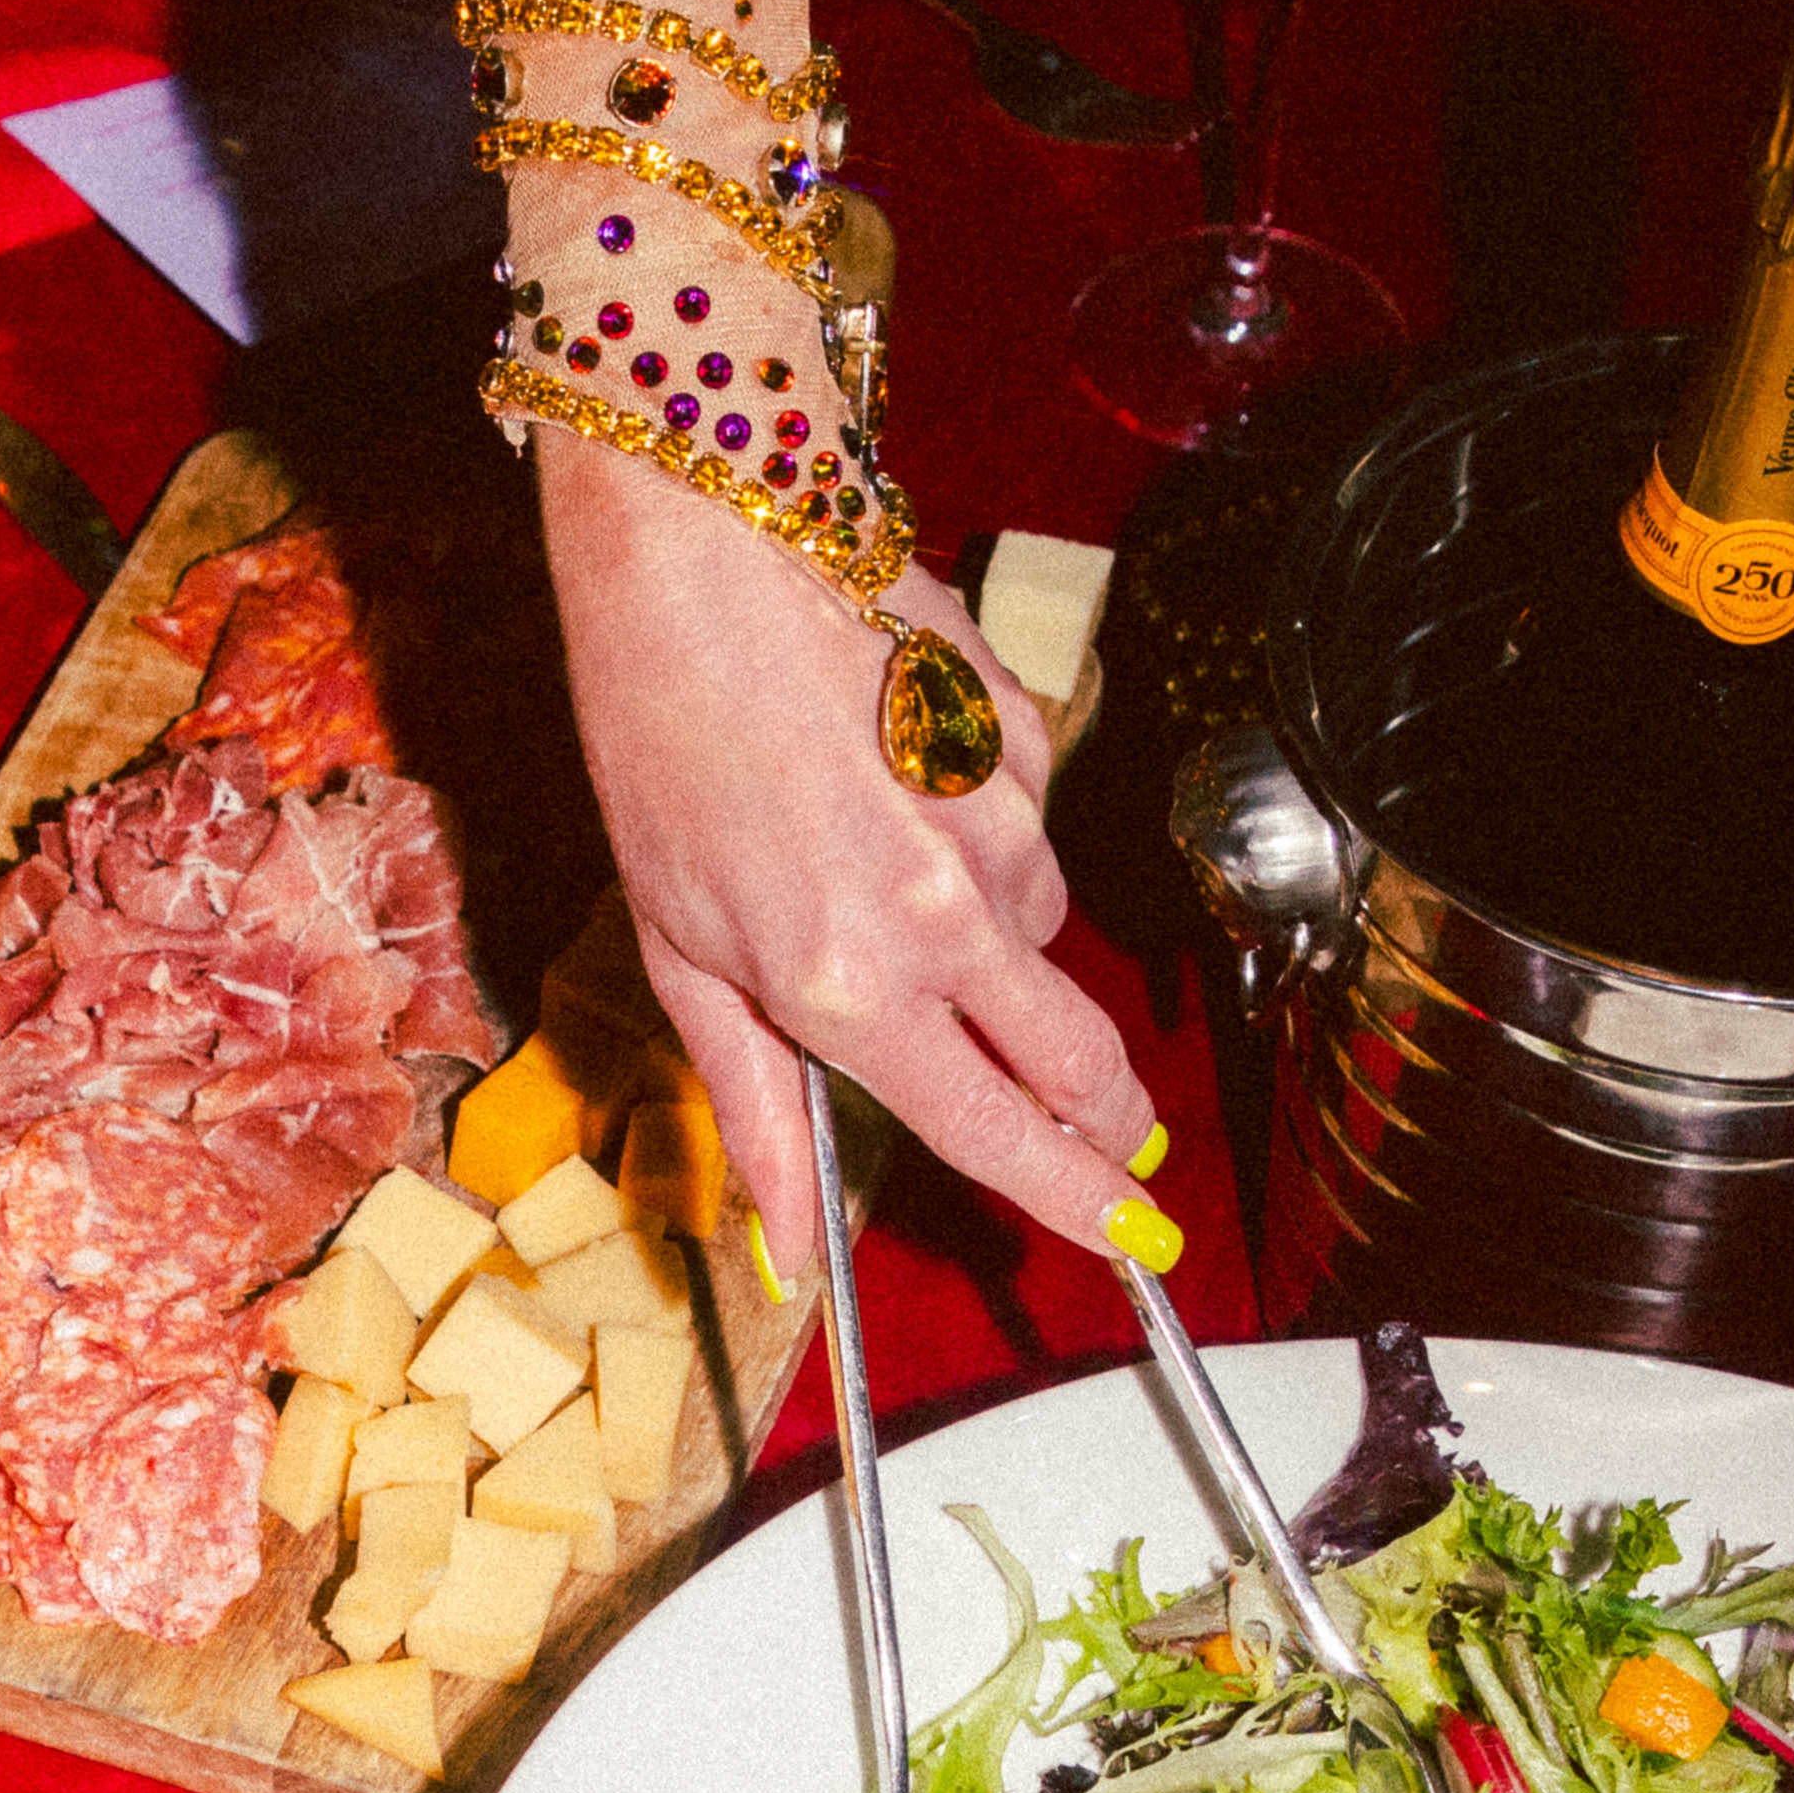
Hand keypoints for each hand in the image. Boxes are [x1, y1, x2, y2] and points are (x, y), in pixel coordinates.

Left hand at [534, 431, 1160, 1285]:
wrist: (706, 545)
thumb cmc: (660, 745)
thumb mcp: (679, 954)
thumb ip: (756, 1105)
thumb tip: (790, 1247)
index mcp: (849, 986)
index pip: (997, 1131)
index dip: (1075, 1200)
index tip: (1133, 1244)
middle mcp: (946, 916)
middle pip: (1082, 1058)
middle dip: (1108, 1117)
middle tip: (1109, 1137)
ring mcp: (1005, 819)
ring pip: (1045, 935)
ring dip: (995, 947)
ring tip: (882, 870)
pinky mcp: (1032, 735)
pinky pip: (1030, 830)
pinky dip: (980, 835)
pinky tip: (898, 775)